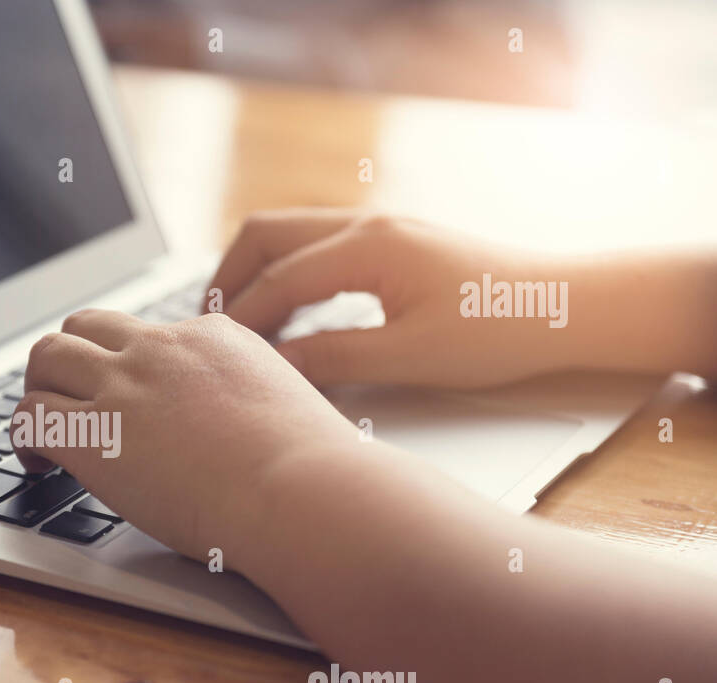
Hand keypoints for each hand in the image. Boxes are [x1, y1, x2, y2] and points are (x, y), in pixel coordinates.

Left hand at [14, 310, 355, 565]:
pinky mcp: (94, 434)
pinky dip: (23, 437)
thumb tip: (248, 430)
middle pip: (85, 327)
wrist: (301, 492)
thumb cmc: (312, 472)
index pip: (149, 335)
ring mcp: (124, 387)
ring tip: (41, 429)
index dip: (129, 368)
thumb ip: (255, 403)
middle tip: (68, 400)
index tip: (130, 402)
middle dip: (68, 360)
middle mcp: (161, 350)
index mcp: (212, 337)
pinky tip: (37, 463)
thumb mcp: (290, 407)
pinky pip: (30, 416)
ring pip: (46, 357)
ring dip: (37, 390)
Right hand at [206, 209, 715, 386]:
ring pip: (289, 233)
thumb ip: (333, 357)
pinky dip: (287, 275)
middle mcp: (369, 224)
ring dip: (256, 272)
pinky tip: (287, 317)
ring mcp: (380, 227)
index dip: (241, 319)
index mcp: (370, 246)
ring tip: (237, 324)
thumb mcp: (409, 356)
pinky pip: (317, 247)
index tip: (215, 353)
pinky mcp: (391, 243)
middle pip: (267, 233)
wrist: (566, 307)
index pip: (279, 279)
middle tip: (207, 326)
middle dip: (229, 277)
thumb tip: (274, 368)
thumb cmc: (500, 329)